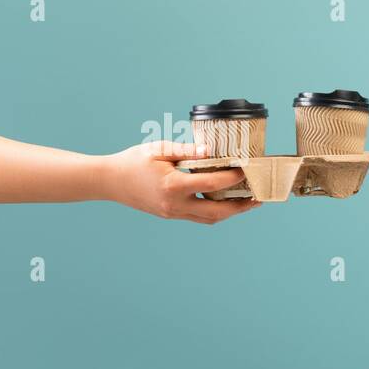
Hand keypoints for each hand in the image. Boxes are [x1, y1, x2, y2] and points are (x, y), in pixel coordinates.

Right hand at [104, 140, 258, 223]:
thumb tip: (212, 150)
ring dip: (231, 212)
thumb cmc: (134, 161)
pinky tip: (226, 202)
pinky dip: (216, 211)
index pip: (211, 184)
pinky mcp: (171, 215)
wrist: (110, 181)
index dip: (232, 178)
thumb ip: (187, 151)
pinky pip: (199, 217)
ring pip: (210, 218)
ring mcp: (173, 213)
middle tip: (259, 198)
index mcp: (173, 186)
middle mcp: (175, 204)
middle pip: (217, 212)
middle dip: (241, 206)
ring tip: (248, 202)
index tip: (246, 170)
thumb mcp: (159, 150)